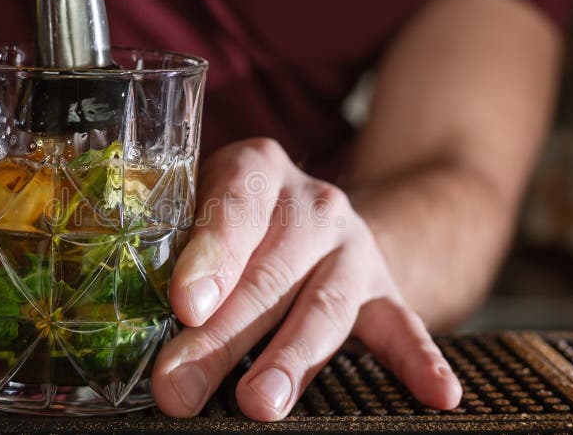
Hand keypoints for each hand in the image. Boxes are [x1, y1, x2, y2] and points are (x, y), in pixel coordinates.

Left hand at [151, 138, 462, 420]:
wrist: (313, 212)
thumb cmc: (237, 214)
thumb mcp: (198, 205)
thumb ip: (175, 247)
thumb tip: (135, 321)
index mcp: (257, 170)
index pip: (231, 210)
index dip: (209, 258)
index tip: (184, 305)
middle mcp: (312, 204)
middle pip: (267, 275)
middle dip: (221, 337)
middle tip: (180, 386)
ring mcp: (353, 249)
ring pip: (322, 308)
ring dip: (290, 359)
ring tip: (260, 402)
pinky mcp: (383, 290)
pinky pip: (404, 326)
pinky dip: (419, 361)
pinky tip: (437, 395)